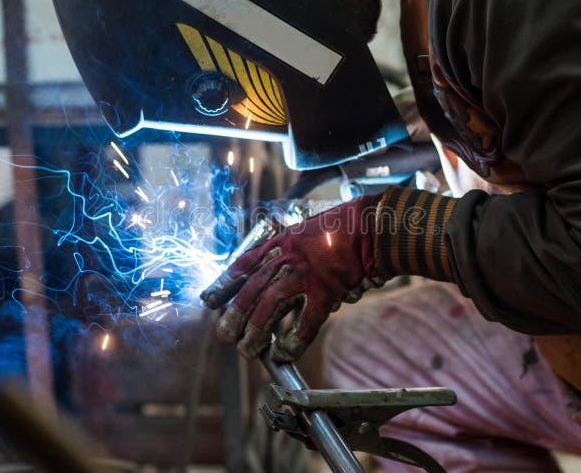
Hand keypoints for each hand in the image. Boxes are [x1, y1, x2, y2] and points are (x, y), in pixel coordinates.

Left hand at [200, 195, 382, 361]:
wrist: (371, 226)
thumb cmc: (342, 227)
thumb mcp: (304, 231)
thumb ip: (287, 251)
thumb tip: (275, 275)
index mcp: (280, 243)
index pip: (243, 265)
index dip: (224, 284)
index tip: (209, 299)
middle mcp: (286, 258)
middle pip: (251, 290)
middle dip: (235, 315)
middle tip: (224, 335)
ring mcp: (305, 275)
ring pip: (270, 307)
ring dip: (256, 331)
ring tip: (247, 350)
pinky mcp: (325, 292)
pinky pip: (305, 323)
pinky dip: (293, 341)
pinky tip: (283, 353)